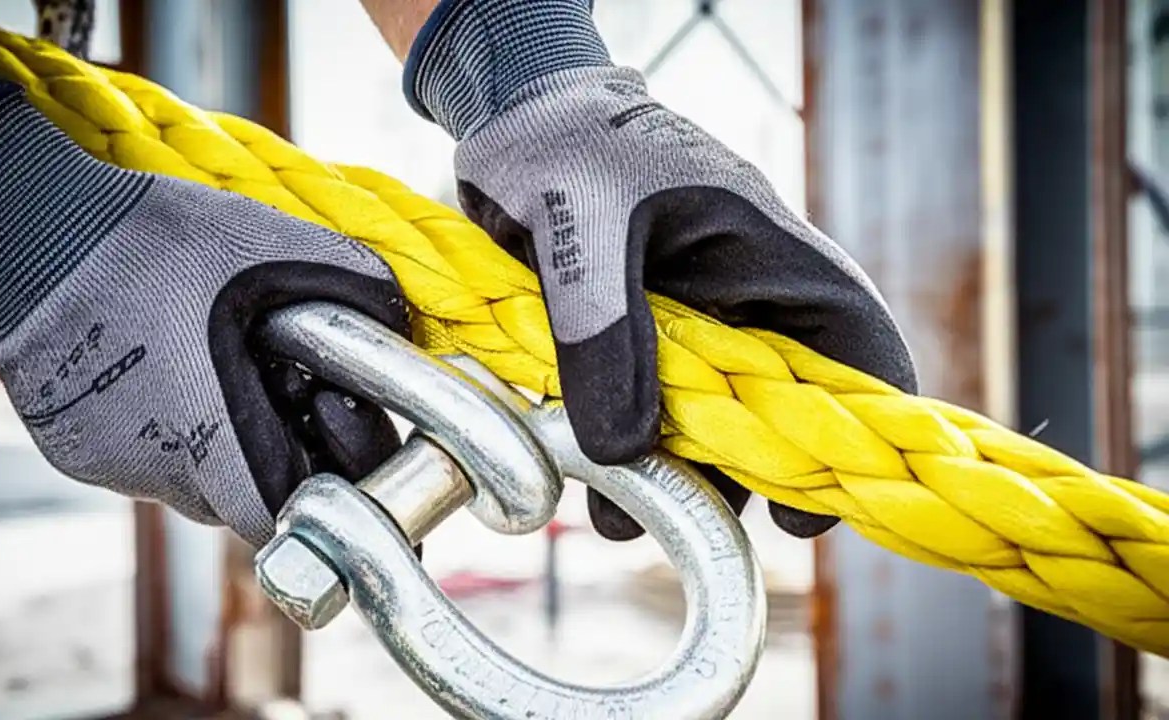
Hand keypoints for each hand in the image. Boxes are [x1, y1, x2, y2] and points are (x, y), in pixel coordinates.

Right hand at [0, 84, 404, 546]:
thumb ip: (352, 284)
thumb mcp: (271, 244)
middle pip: (251, 491)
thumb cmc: (149, 241)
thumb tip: (399, 318)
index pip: (294, 516)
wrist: (24, 228)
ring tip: (222, 354)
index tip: (333, 414)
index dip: (331, 479)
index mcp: (214, 447)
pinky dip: (174, 420)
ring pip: (198, 474)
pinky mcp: (74, 451)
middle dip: (283, 439)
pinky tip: (169, 356)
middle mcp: (159, 479)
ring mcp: (110, 469)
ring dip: (227, 430)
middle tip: (285, 370)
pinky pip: (148, 454)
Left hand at [407, 1, 915, 539]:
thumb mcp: (580, 227)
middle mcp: (737, 298)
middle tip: (685, 521)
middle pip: (772, 409)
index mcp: (762, 251)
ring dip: (665, 475)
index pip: (851, 341)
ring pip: (700, 424)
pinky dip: (616, 448)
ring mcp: (685, 325)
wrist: (510, 120)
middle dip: (735, 475)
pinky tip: (581, 477)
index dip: (851, 428)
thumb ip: (600, 328)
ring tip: (616, 511)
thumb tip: (621, 448)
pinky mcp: (630, 342)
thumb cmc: (563, 144)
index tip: (803, 505)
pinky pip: (638, 410)